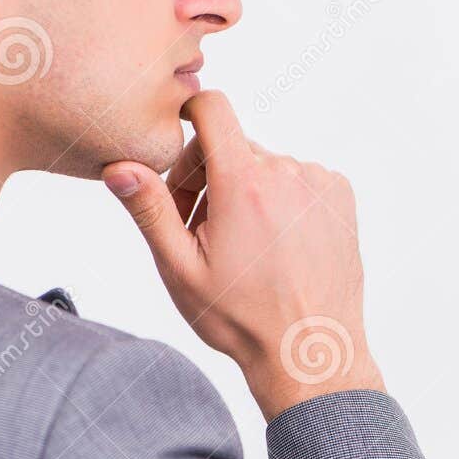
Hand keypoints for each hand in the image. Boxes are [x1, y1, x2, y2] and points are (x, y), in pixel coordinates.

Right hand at [101, 90, 383, 419]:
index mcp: (244, 182)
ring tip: (242, 246)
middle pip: (233, 144)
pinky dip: (283, 199)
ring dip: (248, 190)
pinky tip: (276, 244)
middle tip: (201, 231)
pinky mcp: (339, 196)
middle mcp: (287, 172)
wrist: (309, 350)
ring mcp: (318, 182)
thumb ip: (150, 209)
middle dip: (210, 177)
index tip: (180, 156)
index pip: (212, 108)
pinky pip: (299, 178)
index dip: (188, 119)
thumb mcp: (181, 268)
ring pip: (266, 165)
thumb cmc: (241, 317)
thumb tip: (119, 164)